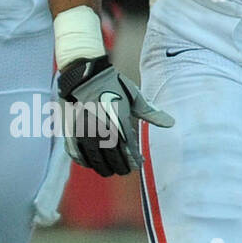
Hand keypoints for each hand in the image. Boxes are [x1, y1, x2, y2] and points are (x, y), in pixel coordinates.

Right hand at [57, 55, 173, 176]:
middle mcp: (102, 129)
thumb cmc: (112, 83)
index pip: (129, 150)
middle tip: (125, 170)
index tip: (139, 164)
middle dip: (121, 167)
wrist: (82, 72)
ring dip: (103, 168)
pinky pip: (76, 152)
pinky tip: (89, 162)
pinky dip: (83, 160)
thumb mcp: (134, 95)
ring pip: (94, 159)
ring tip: (108, 170)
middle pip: (113, 158)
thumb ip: (150, 113)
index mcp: (119, 121)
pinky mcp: (70, 129)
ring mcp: (84, 130)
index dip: (135, 160)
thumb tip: (171, 123)